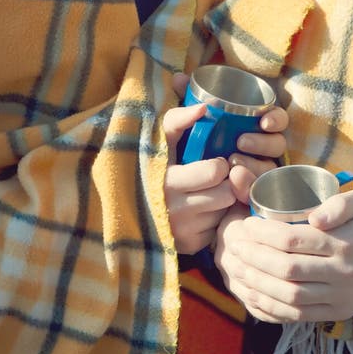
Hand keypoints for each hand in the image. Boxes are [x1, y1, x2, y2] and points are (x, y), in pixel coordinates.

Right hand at [163, 98, 235, 254]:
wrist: (126, 206)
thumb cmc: (150, 165)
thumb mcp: (158, 138)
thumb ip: (178, 119)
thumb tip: (204, 107)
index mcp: (167, 181)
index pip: (215, 171)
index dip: (219, 164)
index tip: (213, 161)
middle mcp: (174, 211)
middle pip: (226, 194)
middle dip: (225, 183)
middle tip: (215, 178)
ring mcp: (182, 232)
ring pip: (224, 212)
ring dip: (221, 202)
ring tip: (206, 193)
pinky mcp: (188, 247)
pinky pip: (217, 230)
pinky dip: (214, 220)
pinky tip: (202, 210)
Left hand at [172, 72, 288, 206]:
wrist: (180, 193)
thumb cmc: (188, 150)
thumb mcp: (183, 127)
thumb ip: (185, 103)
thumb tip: (180, 78)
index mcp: (253, 127)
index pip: (276, 120)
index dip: (276, 119)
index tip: (264, 121)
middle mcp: (261, 150)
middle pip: (277, 144)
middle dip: (263, 142)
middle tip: (240, 142)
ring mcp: (258, 174)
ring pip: (269, 170)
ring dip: (254, 166)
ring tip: (232, 164)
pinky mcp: (251, 196)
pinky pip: (258, 193)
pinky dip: (248, 188)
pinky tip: (235, 185)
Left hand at [214, 192, 352, 322]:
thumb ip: (340, 203)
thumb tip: (315, 217)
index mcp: (344, 243)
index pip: (294, 238)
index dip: (264, 233)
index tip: (246, 224)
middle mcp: (341, 273)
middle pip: (287, 268)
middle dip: (254, 257)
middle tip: (234, 244)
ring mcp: (338, 297)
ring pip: (290, 295)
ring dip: (257, 283)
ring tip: (236, 267)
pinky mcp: (335, 313)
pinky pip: (297, 315)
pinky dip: (271, 307)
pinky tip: (252, 294)